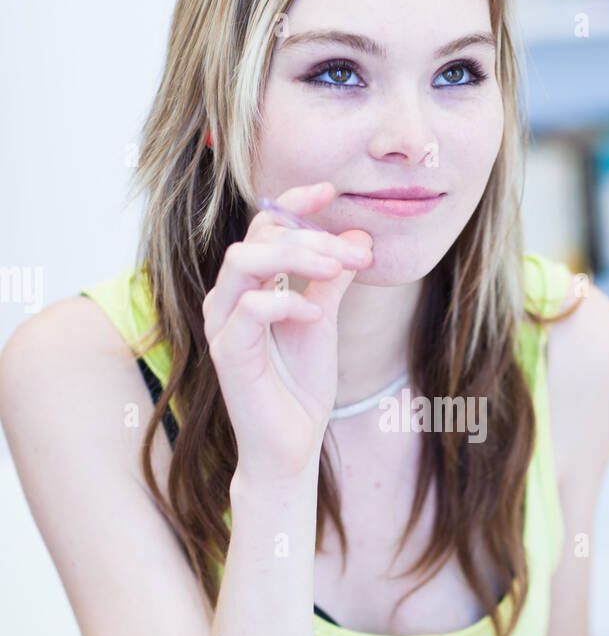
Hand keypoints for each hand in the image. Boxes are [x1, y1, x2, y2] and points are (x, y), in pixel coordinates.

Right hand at [202, 181, 372, 481]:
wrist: (292, 446)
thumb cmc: (300, 386)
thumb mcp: (324, 321)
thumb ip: (332, 280)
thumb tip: (358, 236)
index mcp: (250, 286)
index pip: (264, 227)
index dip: (293, 203)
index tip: (330, 190)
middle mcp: (229, 298)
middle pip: (256, 238)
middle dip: (308, 235)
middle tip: (353, 251)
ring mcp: (223, 324)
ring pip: (244, 263)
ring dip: (295, 257)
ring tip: (337, 269)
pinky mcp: (227, 353)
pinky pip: (248, 310)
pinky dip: (285, 302)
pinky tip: (314, 315)